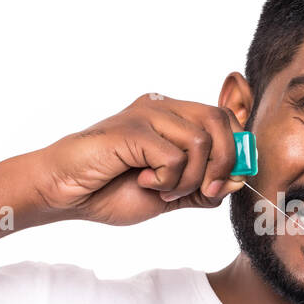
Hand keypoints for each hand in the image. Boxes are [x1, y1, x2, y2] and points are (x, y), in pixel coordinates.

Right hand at [32, 94, 248, 225]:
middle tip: (201, 192)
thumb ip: (203, 188)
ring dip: (188, 180)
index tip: (223, 185)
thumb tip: (239, 182)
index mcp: (174, 117)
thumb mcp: (170, 195)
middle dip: (222, 165)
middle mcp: (164, 107)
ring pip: (201, 142)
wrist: (64, 192)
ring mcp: (147, 114)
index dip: (237, 151)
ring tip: (162, 190)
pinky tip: (143, 182)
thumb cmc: (109, 190)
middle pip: (221, 122)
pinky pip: (174, 157)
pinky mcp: (133, 128)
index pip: (225, 119)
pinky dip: (166, 181)